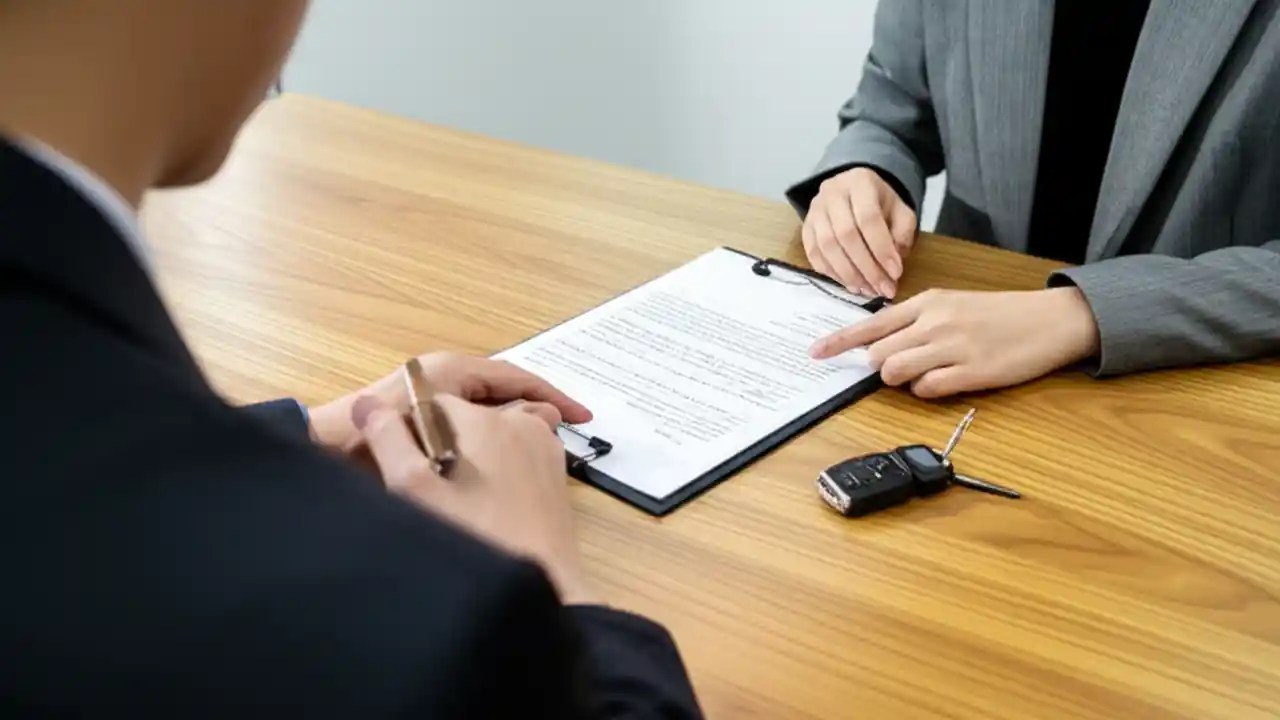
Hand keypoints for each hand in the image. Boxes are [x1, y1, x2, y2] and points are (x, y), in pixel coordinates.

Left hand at [309, 353, 590, 454]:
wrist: (318, 454)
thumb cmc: (369, 445)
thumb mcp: (437, 431)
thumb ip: (490, 422)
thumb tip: (538, 418)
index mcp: (449, 372)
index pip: (515, 377)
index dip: (551, 397)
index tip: (580, 417)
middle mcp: (443, 376)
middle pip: (505, 389)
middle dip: (539, 409)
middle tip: (568, 433)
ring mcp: (432, 394)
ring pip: (490, 405)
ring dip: (517, 421)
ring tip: (545, 445)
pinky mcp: (422, 415)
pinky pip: (472, 418)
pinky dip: (494, 431)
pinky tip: (506, 454)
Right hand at [352, 394, 597, 604]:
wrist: (543, 583)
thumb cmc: (474, 539)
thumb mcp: (414, 490)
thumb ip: (388, 440)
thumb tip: (366, 402)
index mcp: (484, 418)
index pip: (431, 402)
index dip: (411, 434)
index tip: (408, 471)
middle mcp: (520, 421)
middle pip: (463, 421)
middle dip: (443, 449)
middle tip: (435, 496)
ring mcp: (544, 447)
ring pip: (490, 441)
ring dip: (471, 464)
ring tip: (461, 508)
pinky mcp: (555, 473)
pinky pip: (515, 459)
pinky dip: (498, 476)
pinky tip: (488, 513)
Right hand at [802, 167, 917, 298]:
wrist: (854, 192)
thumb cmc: (880, 204)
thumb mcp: (901, 212)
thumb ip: (902, 234)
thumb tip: (892, 263)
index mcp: (860, 182)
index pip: (868, 218)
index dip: (882, 248)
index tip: (896, 273)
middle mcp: (832, 193)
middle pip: (846, 234)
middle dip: (866, 267)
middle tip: (882, 288)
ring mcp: (814, 210)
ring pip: (827, 247)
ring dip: (848, 274)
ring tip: (867, 290)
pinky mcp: (805, 227)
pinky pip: (813, 254)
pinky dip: (831, 274)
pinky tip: (850, 284)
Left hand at [809, 287, 1100, 397]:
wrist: (1049, 319)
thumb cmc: (999, 314)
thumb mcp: (953, 304)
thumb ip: (916, 320)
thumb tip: (880, 344)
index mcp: (928, 302)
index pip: (871, 323)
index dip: (839, 341)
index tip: (816, 352)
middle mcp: (935, 321)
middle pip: (879, 353)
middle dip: (879, 367)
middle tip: (899, 366)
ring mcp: (953, 346)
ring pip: (896, 372)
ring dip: (901, 380)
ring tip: (925, 372)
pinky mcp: (972, 371)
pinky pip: (928, 389)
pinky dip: (926, 391)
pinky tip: (944, 381)